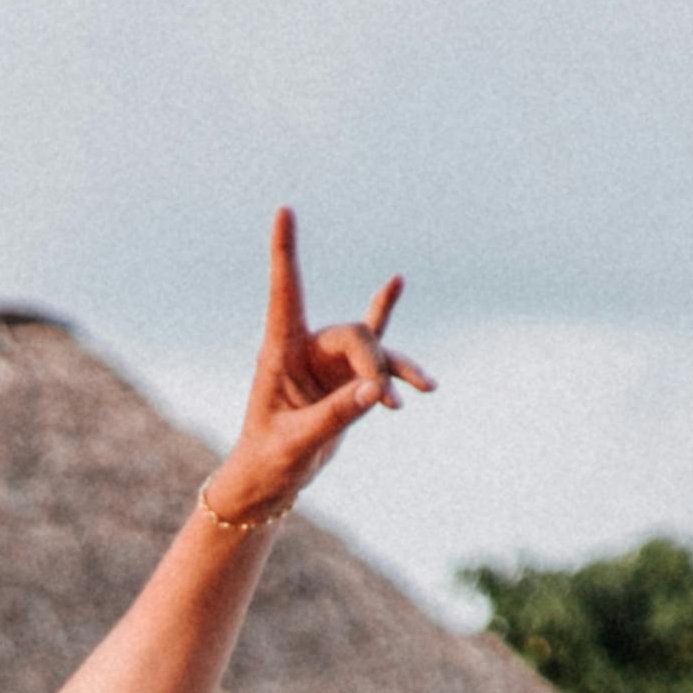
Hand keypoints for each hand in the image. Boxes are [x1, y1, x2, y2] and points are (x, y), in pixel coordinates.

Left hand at [202, 210, 428, 533]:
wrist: (270, 482)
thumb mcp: (297, 442)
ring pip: (373, 349)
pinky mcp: (348, 381)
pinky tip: (409, 326)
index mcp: (279, 351)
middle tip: (383, 403)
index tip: (284, 211)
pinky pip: (380, 356)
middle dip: (373, 366)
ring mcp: (329, 363)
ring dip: (396, 371)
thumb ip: (335, 416)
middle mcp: (305, 348)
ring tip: (424, 389)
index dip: (285, 252)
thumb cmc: (269, 461)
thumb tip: (377, 392)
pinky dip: (400, 364)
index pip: (285, 292)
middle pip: (352, 336)